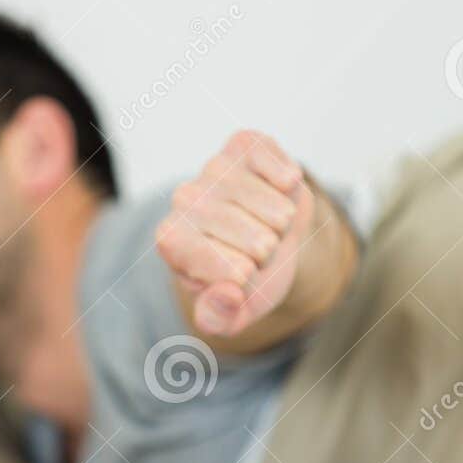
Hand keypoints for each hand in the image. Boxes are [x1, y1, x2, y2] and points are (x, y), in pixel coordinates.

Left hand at [154, 130, 316, 338]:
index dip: (245, 276)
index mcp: (172, 242)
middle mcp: (184, 200)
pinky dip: (290, 187)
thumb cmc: (247, 276)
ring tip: (267, 223)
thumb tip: (226, 296)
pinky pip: (283, 171)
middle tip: (257, 247)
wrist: (268, 237)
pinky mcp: (243, 144)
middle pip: (257, 240)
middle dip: (268, 252)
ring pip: (275, 209)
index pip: (223, 266)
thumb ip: (220, 318)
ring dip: (282, 223)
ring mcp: (213, 168)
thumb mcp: (233, 311)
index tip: (240, 274)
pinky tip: (276, 191)